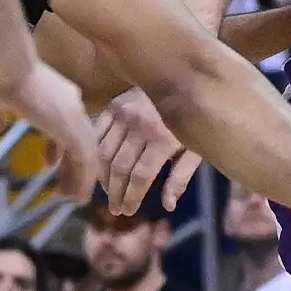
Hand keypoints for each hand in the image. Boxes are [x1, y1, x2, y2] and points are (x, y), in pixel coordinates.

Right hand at [0, 61, 98, 200]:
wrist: (7, 63)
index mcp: (58, 97)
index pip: (65, 127)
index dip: (58, 148)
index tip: (50, 163)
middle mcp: (72, 105)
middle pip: (80, 142)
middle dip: (73, 167)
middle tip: (65, 188)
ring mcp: (76, 116)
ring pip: (87, 153)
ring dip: (81, 177)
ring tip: (72, 198)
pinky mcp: (74, 129)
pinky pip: (86, 160)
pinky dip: (85, 178)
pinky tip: (78, 196)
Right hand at [95, 88, 203, 214]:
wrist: (188, 78)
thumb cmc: (195, 118)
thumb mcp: (196, 147)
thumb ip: (181, 176)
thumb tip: (168, 206)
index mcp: (164, 138)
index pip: (140, 176)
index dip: (132, 197)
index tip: (128, 211)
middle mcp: (140, 125)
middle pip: (119, 168)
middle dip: (116, 193)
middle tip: (116, 208)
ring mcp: (124, 113)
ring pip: (103, 153)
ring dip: (102, 177)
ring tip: (108, 193)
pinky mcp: (113, 104)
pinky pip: (96, 134)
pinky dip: (94, 153)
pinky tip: (98, 168)